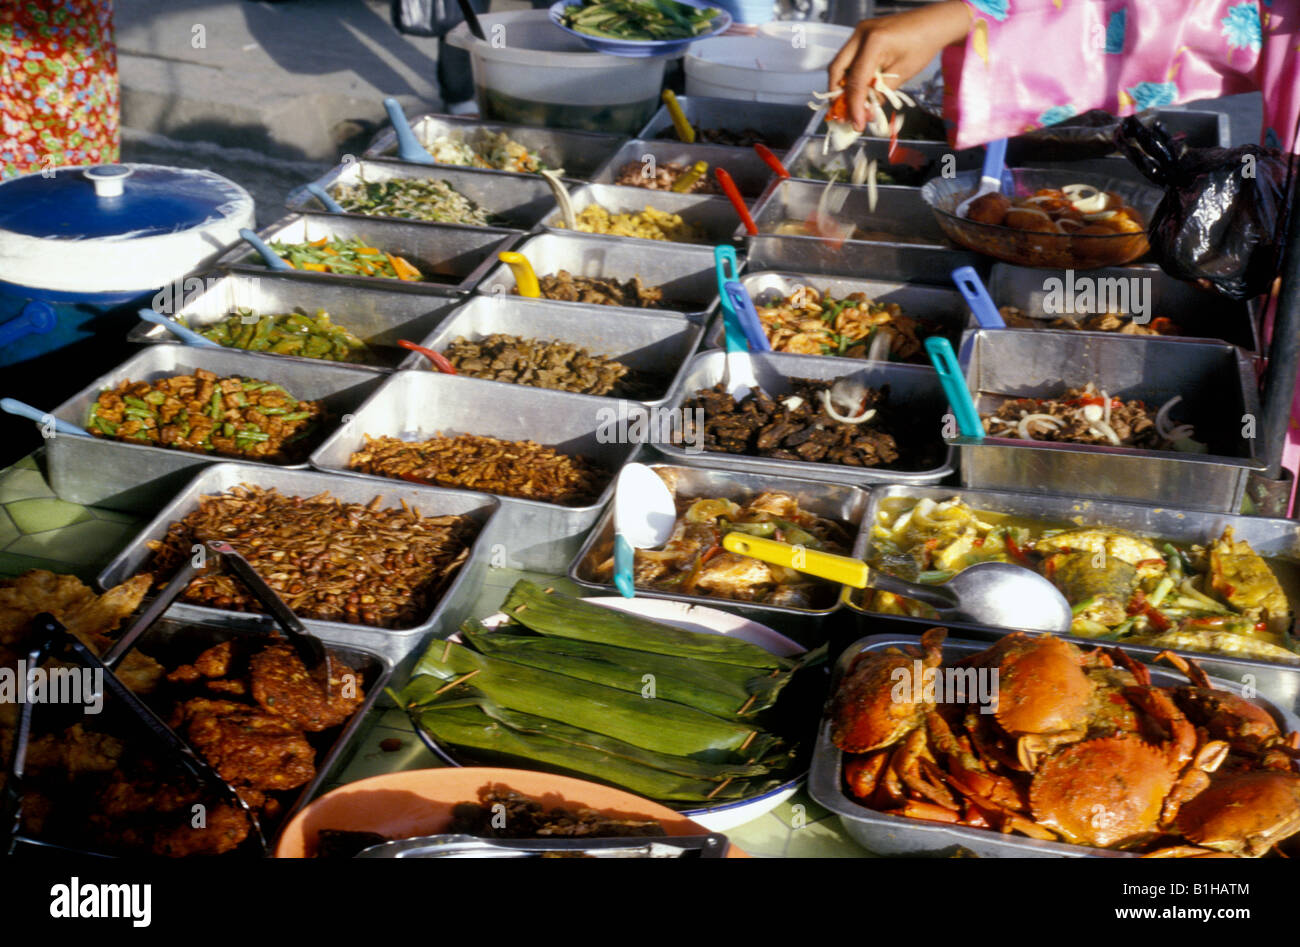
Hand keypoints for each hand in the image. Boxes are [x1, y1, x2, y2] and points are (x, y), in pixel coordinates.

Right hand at [828, 1, 973, 130]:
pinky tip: (858, 89)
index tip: (857, 124)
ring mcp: (859, 32)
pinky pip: (848, 58)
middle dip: (837, 94)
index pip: (856, 80)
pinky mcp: (861, 34)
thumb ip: (881, 93)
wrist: (932, 23)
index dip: (854, 106)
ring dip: (842, 86)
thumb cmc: (923, 45)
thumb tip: (866, 111)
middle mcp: (860, 34)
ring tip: (850, 105)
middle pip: (837, 69)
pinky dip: (849, 75)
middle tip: (844, 114)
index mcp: (874, 42)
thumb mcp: (903, 73)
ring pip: (839, 64)